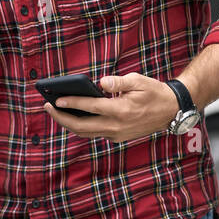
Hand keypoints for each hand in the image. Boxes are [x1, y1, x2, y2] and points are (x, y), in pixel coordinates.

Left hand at [43, 73, 179, 141]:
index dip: (71, 103)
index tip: (56, 99)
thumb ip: (118, 82)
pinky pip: (94, 133)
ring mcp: (116, 134)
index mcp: (121, 110)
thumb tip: (101, 82)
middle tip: (47, 106)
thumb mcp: (139, 81)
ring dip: (68, 123)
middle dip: (61, 117)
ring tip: (55, 110)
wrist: (172, 111)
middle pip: (81, 126)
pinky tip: (72, 115)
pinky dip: (80, 126)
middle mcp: (116, 126)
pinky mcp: (117, 137)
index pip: (90, 107)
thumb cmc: (154, 92)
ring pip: (85, 132)